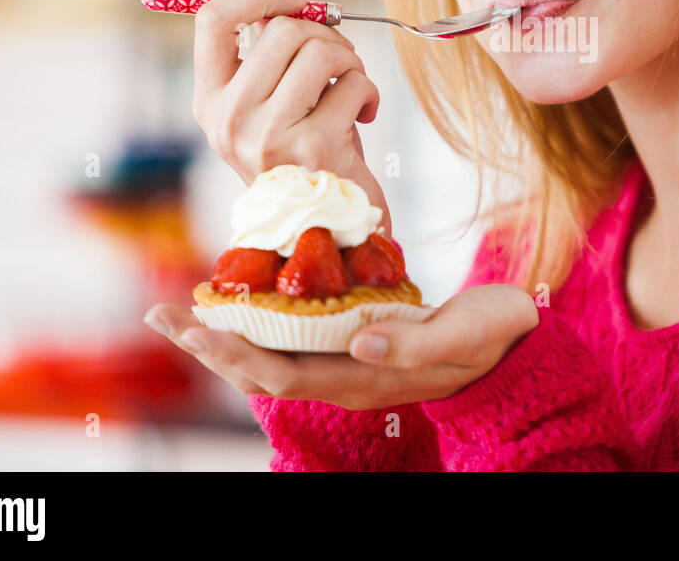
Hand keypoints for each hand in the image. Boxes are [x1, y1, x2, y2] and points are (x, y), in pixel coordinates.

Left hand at [144, 285, 539, 407]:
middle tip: (165, 314)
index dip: (233, 353)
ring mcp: (349, 363)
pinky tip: (247, 299)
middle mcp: (347, 377)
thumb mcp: (462, 334)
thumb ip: (413, 342)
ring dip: (227, 336)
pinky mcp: (356, 344)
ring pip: (272, 357)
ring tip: (188, 309)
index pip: (281, 373)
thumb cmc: (490, 335)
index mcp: (365, 377)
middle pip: (261, 370)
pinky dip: (260, 322)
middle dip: (210, 345)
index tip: (193, 326)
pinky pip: (294, 341)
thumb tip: (359, 341)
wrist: (514, 343)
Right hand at [192, 0, 391, 235]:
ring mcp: (268, 137)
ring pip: (319, 51)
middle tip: (338, 61)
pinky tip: (364, 115)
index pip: (213, 19)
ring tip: (350, 87)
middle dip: (324, 34)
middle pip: (280, 30)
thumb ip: (261, 25)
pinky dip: (370, 92)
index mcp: (210, 100)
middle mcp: (229, 120)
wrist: (328, 223)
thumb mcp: (277, 88)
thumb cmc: (304, 147)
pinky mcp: (313, 150)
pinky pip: (352, 83)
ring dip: (349, 62)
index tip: (298, 1)